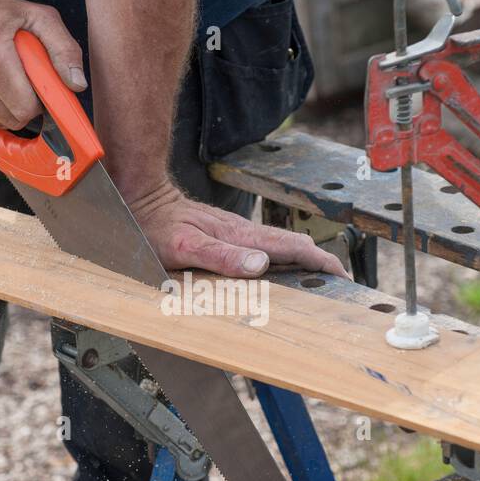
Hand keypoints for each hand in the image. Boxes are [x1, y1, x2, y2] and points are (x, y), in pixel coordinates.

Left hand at [129, 180, 347, 278]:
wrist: (138, 196)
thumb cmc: (154, 225)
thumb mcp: (184, 247)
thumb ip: (222, 257)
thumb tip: (262, 265)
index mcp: (240, 237)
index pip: (292, 248)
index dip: (320, 261)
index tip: (341, 275)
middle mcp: (243, 232)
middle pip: (293, 246)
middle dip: (320, 263)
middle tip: (338, 283)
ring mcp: (236, 231)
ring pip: (279, 246)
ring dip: (303, 261)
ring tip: (319, 279)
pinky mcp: (226, 233)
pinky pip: (263, 246)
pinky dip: (281, 258)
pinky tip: (279, 268)